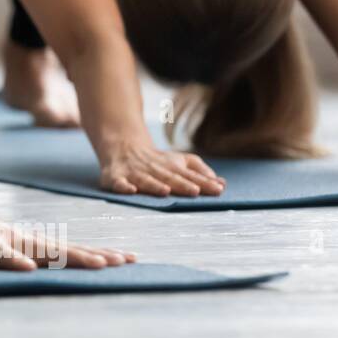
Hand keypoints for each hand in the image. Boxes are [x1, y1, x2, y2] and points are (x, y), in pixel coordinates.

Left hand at [0, 193, 134, 271]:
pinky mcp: (36, 243)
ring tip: (125, 261)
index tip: (30, 269)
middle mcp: (11, 237)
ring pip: (64, 248)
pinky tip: (121, 259)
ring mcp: (26, 239)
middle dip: (74, 256)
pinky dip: (95, 255)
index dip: (11, 259)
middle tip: (104, 264)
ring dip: (94, 255)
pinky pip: (67, 251)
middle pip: (45, 248)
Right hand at [101, 144, 223, 196]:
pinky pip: (118, 182)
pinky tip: (130, 190)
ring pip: (146, 179)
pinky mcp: (116, 176)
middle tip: (195, 191)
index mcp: (172, 166)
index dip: (203, 183)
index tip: (217, 189)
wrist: (122, 146)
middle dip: (181, 184)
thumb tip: (222, 183)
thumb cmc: (157, 160)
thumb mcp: (180, 160)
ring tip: (165, 191)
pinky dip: (123, 186)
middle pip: (169, 177)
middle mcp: (154, 169)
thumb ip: (200, 172)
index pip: (190, 176)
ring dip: (155, 185)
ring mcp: (134, 173)